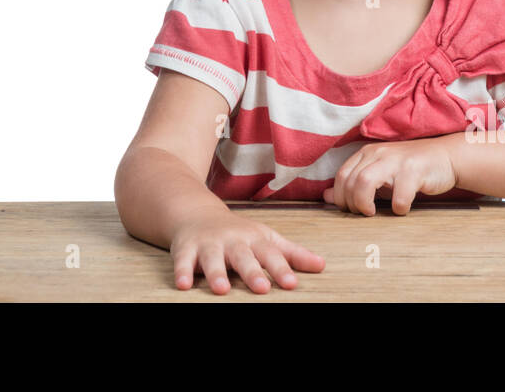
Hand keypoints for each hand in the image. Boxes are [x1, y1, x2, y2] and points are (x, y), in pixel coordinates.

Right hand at [170, 210, 325, 293]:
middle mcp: (232, 241)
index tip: (292, 283)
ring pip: (213, 259)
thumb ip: (292, 254)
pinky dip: (182, 271)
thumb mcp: (266, 239)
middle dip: (252, 272)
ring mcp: (208, 244)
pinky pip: (182, 260)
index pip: (270, 254)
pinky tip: (183, 285)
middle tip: (262, 289)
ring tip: (222, 290)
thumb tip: (322, 266)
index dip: (281, 268)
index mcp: (254, 240)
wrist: (197, 213)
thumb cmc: (239, 233)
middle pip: (243, 257)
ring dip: (217, 273)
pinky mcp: (186, 248)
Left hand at [322, 138, 456, 215]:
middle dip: (350, 203)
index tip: (350, 210)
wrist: (445, 157)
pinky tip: (402, 209)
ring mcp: (396, 160)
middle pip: (350, 180)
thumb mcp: (379, 174)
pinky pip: (399, 195)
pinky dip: (398, 208)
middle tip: (362, 214)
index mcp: (367, 153)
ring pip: (365, 182)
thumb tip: (326, 198)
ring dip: (364, 203)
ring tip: (372, 213)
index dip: (340, 197)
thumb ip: (354, 184)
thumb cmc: (409, 170)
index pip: (341, 175)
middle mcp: (378, 153)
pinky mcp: (414, 170)